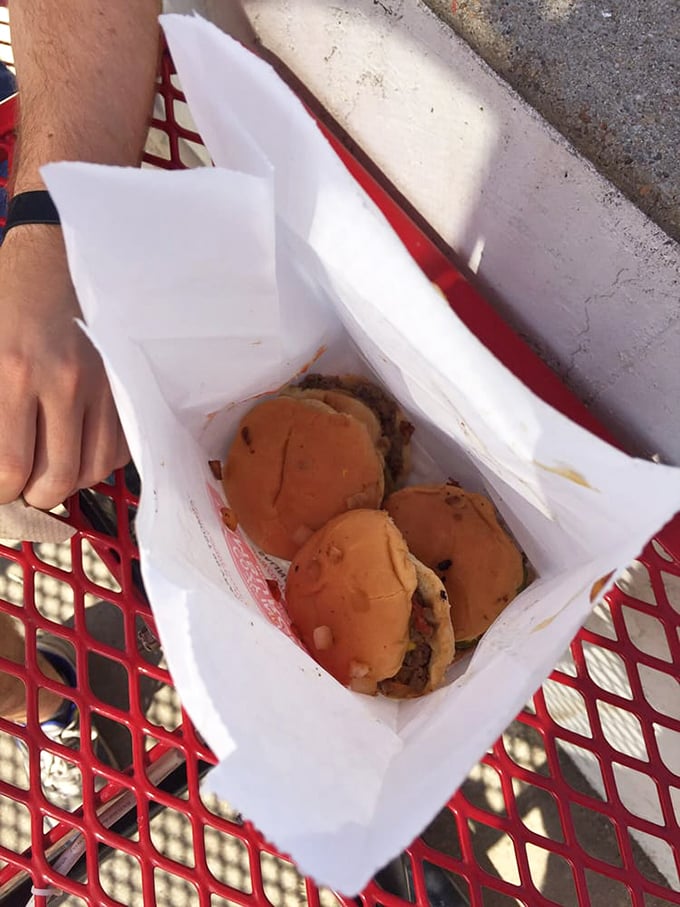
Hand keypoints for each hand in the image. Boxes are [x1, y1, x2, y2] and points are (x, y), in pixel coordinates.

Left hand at [0, 225, 128, 509]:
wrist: (54, 261)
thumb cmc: (6, 305)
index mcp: (12, 373)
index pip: (10, 467)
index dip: (2, 493)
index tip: (0, 487)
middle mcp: (62, 384)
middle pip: (58, 480)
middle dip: (35, 496)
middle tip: (22, 487)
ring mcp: (101, 386)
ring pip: (93, 470)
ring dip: (69, 481)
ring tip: (49, 469)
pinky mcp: (125, 387)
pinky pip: (120, 448)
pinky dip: (98, 460)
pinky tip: (78, 447)